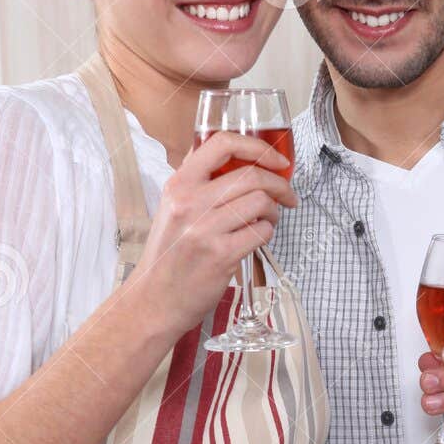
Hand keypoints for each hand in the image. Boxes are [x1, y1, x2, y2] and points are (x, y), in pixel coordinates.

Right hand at [129, 130, 297, 339]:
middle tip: (288, 195)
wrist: (154, 299)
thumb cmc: (169, 255)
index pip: (222, 144)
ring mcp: (205, 229)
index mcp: (179, 184)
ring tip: (269, 219)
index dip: (257, 147)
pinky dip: (267, 233)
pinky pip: (260, 232)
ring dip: (274, 211)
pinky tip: (257, 237)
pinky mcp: (221, 255)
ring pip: (261, 203)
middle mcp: (189, 202)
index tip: (276, 160)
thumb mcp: (172, 208)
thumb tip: (236, 156)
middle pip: (251, 175)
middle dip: (280, 184)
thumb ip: (198, 182)